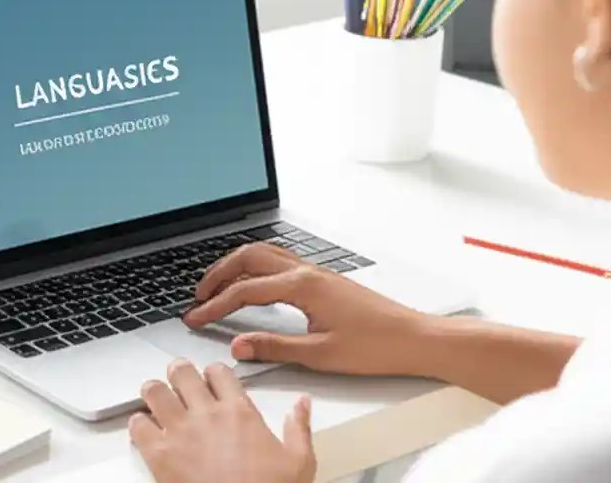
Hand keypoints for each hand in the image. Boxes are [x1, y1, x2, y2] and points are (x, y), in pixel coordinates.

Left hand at [129, 359, 314, 482]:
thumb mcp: (299, 462)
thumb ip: (299, 428)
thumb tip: (302, 403)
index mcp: (240, 412)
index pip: (219, 371)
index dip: (212, 373)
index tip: (211, 381)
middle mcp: (207, 414)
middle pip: (181, 372)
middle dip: (178, 374)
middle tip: (179, 383)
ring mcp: (180, 432)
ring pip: (154, 391)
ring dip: (154, 393)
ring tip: (157, 401)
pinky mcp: (159, 455)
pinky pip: (138, 425)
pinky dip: (139, 425)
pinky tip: (146, 432)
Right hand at [184, 243, 430, 376]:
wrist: (414, 338)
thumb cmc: (376, 346)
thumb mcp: (320, 355)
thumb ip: (274, 348)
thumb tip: (239, 345)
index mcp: (303, 286)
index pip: (245, 291)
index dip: (215, 305)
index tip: (195, 317)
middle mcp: (307, 271)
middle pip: (249, 258)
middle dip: (218, 274)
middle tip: (198, 296)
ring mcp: (317, 272)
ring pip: (265, 254)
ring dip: (236, 267)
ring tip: (218, 288)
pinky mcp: (324, 279)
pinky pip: (280, 262)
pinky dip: (257, 269)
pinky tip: (254, 288)